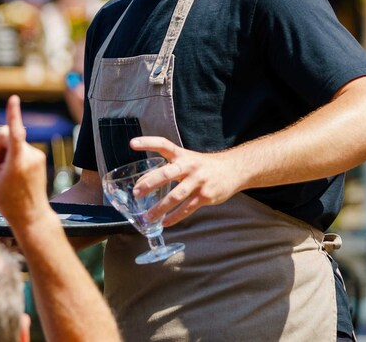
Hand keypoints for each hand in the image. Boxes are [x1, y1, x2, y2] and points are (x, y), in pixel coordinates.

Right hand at [0, 95, 50, 224]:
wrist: (31, 216)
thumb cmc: (9, 200)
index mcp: (18, 160)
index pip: (15, 131)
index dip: (13, 114)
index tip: (13, 99)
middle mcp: (30, 155)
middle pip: (8, 136)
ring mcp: (37, 156)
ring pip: (14, 143)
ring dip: (4, 152)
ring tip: (0, 172)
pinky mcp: (39, 159)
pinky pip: (21, 150)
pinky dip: (13, 156)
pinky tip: (9, 173)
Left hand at [129, 136, 244, 226]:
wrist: (234, 169)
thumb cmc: (203, 166)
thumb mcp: (187, 160)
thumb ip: (168, 168)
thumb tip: (143, 182)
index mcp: (182, 155)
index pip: (163, 144)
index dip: (148, 143)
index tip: (132, 144)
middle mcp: (189, 166)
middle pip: (166, 173)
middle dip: (150, 183)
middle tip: (136, 192)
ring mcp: (198, 181)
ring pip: (176, 195)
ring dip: (160, 207)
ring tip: (148, 216)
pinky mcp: (205, 196)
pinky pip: (187, 208)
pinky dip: (175, 217)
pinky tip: (165, 222)